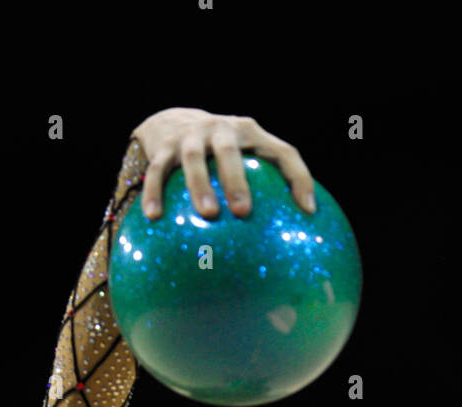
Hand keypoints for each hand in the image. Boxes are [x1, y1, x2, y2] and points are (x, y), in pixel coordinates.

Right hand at [131, 108, 315, 219]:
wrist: (173, 121)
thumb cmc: (223, 154)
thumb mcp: (248, 160)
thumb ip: (268, 188)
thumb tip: (297, 230)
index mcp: (250, 133)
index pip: (282, 152)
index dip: (299, 178)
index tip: (308, 210)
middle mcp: (221, 129)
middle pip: (229, 150)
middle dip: (236, 179)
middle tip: (243, 211)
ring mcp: (190, 135)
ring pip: (193, 158)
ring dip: (200, 185)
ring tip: (208, 215)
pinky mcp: (164, 146)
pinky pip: (157, 170)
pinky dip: (155, 191)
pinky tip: (154, 216)